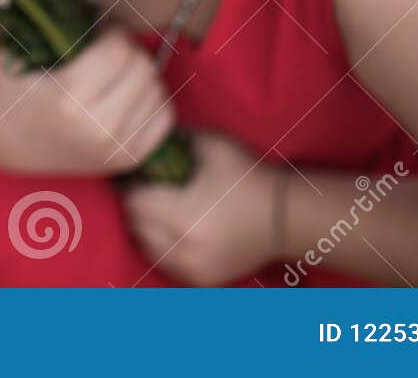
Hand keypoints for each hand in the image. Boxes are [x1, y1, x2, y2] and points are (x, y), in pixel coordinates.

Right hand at [0, 29, 174, 175]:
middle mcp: (97, 129)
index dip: (113, 33)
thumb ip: (44, 18)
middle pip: (142, 68)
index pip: (118, 51)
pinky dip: (151, 100)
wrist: (6, 140)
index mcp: (69, 100)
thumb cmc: (13, 85)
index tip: (101, 32)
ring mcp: (115, 150)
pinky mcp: (128, 160)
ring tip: (117, 72)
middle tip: (110, 49)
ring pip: (157, 90)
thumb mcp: (19, 49)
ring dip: (140, 74)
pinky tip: (128, 95)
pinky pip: (165, 117)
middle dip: (128, 51)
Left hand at [123, 129, 284, 284]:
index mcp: (183, 216)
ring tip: (158, 209)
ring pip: (146, 248)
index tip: (138, 174)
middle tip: (146, 189)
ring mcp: (192, 270)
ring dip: (145, 229)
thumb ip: (174, 139)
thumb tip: (144, 137)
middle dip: (136, 207)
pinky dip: (162, 247)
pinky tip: (173, 229)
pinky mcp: (202, 281)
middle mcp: (183, 249)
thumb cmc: (246, 177)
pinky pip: (165, 264)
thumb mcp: (211, 145)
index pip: (133, 204)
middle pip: (135, 227)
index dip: (132, 186)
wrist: (285, 217)